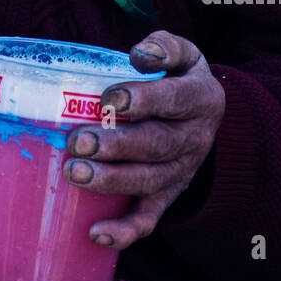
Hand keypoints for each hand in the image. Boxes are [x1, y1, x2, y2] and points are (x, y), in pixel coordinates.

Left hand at [64, 30, 225, 250]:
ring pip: (148, 182)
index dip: (144, 100)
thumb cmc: (179, 78)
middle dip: (116, 145)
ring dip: (111, 181)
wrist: (205, 116)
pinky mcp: (167, 196)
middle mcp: (195, 139)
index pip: (176, 100)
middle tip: (79, 141)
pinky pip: (149, 219)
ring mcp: (181, 172)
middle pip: (157, 145)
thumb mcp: (184, 55)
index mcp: (201, 99)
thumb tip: (142, 53)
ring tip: (75, 173)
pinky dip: (124, 231)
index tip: (110, 98)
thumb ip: (166, 47)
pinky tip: (96, 232)